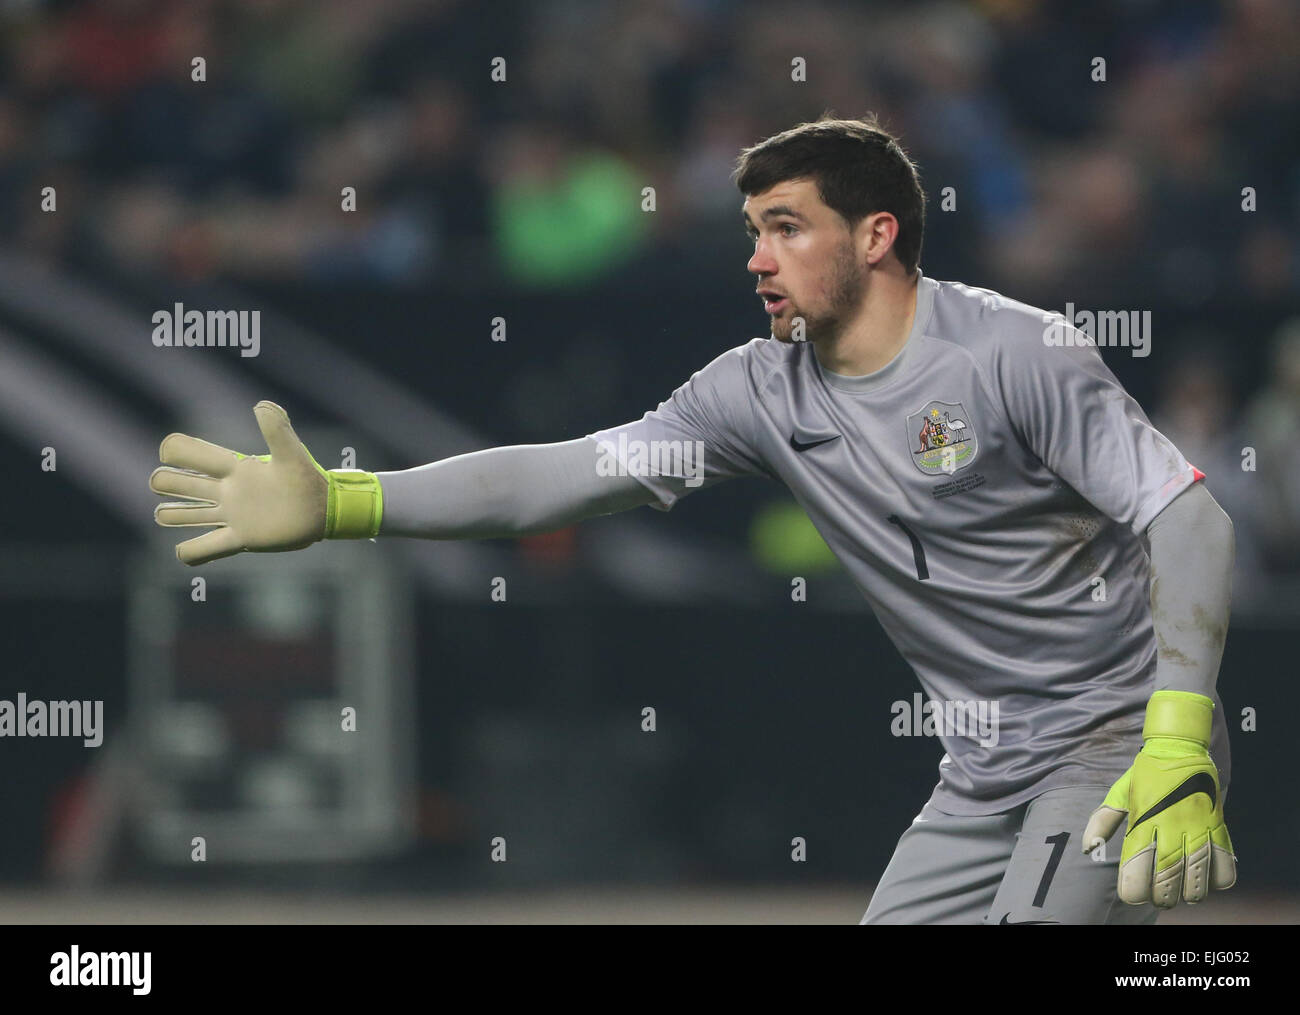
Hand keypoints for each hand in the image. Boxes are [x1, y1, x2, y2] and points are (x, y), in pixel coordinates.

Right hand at [150, 401, 380, 564]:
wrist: (325, 511)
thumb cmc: (309, 479)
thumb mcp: (292, 453)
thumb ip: (277, 428)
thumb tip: (260, 405)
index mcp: (234, 469)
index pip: (191, 454)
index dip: (173, 450)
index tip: (169, 452)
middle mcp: (226, 491)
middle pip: (178, 483)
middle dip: (166, 483)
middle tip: (167, 486)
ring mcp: (231, 516)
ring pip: (184, 515)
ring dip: (172, 515)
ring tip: (168, 515)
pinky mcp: (240, 539)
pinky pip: (206, 549)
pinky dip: (189, 553)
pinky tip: (185, 552)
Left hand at [1083, 690, 1235, 906]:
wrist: (1179, 748)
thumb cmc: (1146, 776)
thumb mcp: (1119, 794)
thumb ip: (1102, 821)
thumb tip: (1087, 847)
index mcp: (1143, 820)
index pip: (1136, 864)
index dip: (1133, 887)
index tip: (1132, 893)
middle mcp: (1170, 826)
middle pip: (1167, 875)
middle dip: (1161, 895)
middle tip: (1158, 898)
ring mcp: (1197, 827)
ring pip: (1197, 874)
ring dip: (1190, 892)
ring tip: (1182, 894)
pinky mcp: (1218, 826)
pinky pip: (1226, 862)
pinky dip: (1219, 879)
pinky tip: (1208, 880)